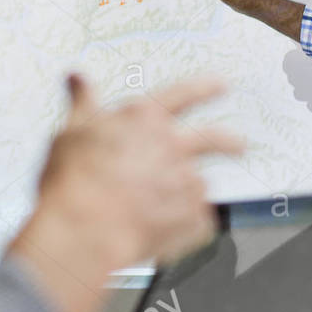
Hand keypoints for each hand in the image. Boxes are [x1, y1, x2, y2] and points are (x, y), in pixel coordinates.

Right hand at [9, 74, 242, 311]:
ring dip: (187, 194)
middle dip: (229, 142)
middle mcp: (172, 147)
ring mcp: (186, 184)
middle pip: (213, 139)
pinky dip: (184, 227)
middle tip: (240, 145)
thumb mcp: (72, 130)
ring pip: (197, 185)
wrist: (86, 228)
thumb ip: (83, 102)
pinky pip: (197, 223)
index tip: (221, 86)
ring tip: (163, 209)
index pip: (182, 95)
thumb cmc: (74, 179)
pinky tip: (163, 232)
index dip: (203, 88)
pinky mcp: (192, 219)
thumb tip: (76, 78)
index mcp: (145, 120)